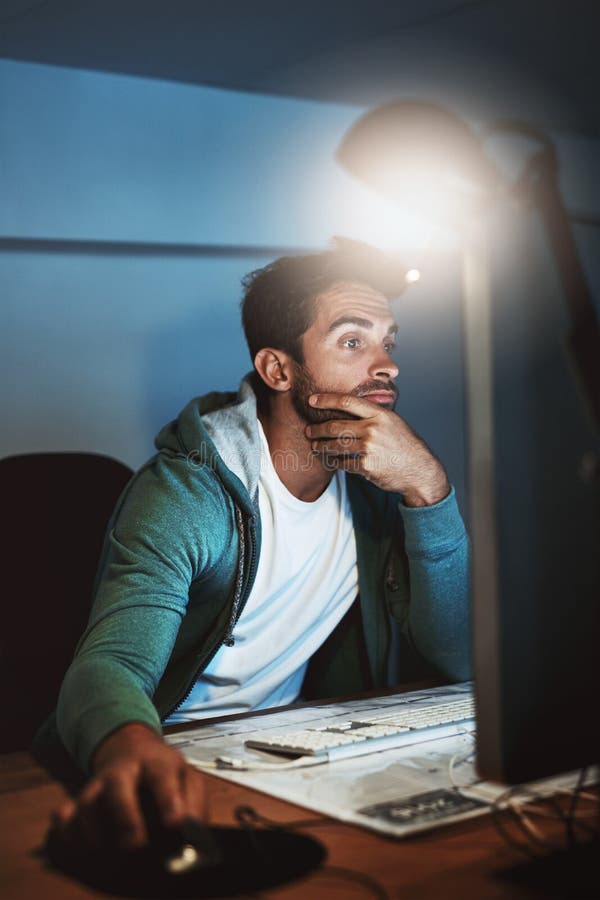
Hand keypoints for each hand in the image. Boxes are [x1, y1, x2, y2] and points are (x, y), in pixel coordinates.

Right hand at [51, 723, 204, 849]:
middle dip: (125, 818)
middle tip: (135, 846)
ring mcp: (98, 784)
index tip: (174, 824)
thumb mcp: (187, 776)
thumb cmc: (163, 771)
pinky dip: (67, 832)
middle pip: (117, 786)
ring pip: (87, 802)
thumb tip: (193, 833)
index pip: (161, 776)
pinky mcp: (79, 799)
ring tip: (110, 851)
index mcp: (156, 763)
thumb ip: (194, 802)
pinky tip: (81, 843)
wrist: (131, 747)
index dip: (168, 800)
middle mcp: (123, 771)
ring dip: (95, 832)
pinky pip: (64, 814)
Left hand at [306, 393, 449, 505]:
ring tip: (315, 446)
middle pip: (336, 426)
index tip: (312, 400)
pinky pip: (342, 463)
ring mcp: (369, 448)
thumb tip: (348, 407)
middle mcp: (373, 429)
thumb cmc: (404, 444)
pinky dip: (334, 462)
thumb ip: (372, 415)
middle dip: (318, 429)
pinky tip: (331, 460)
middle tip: (309, 430)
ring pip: (335, 445)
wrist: (419, 469)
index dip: (326, 400)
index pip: (347, 402)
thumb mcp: (393, 422)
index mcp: (379, 414)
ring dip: (321, 446)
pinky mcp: (366, 466)